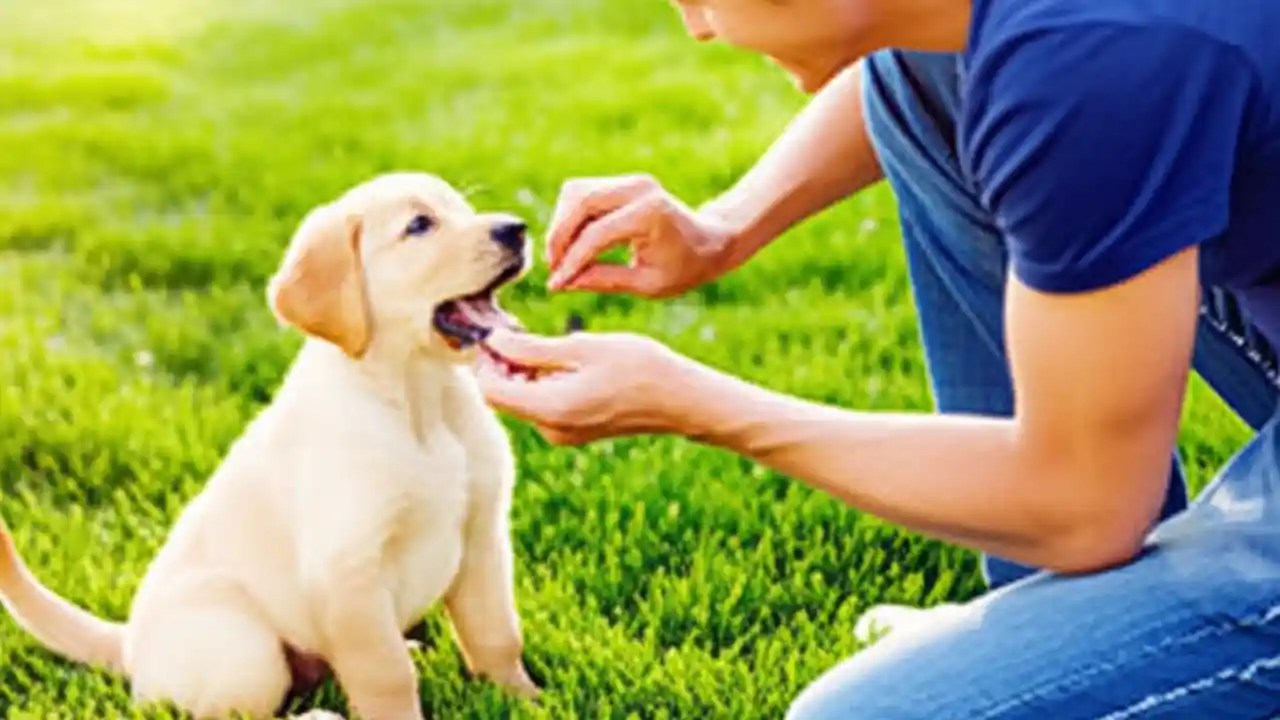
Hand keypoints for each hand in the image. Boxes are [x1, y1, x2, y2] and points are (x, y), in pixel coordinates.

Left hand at [475, 329, 688, 444]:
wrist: (681, 399)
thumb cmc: (638, 367)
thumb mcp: (583, 348)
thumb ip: (532, 348)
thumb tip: (493, 342)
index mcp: (550, 408)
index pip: (490, 388)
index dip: (485, 359)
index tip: (497, 332)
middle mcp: (551, 428)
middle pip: (503, 397)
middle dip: (503, 365)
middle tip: (518, 331)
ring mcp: (563, 434)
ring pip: (524, 399)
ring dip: (525, 372)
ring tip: (551, 344)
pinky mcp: (576, 431)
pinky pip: (544, 406)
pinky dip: (543, 383)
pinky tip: (567, 362)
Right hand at [544, 174, 737, 297]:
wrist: (710, 240)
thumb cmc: (685, 267)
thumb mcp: (648, 284)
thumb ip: (605, 280)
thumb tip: (563, 283)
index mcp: (649, 215)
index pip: (596, 234)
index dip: (572, 261)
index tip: (556, 284)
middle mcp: (638, 189)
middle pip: (580, 202)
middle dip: (559, 236)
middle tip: (554, 268)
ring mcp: (631, 181)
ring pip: (576, 192)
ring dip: (561, 224)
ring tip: (562, 258)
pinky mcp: (623, 182)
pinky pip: (583, 193)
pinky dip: (571, 217)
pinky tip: (573, 244)